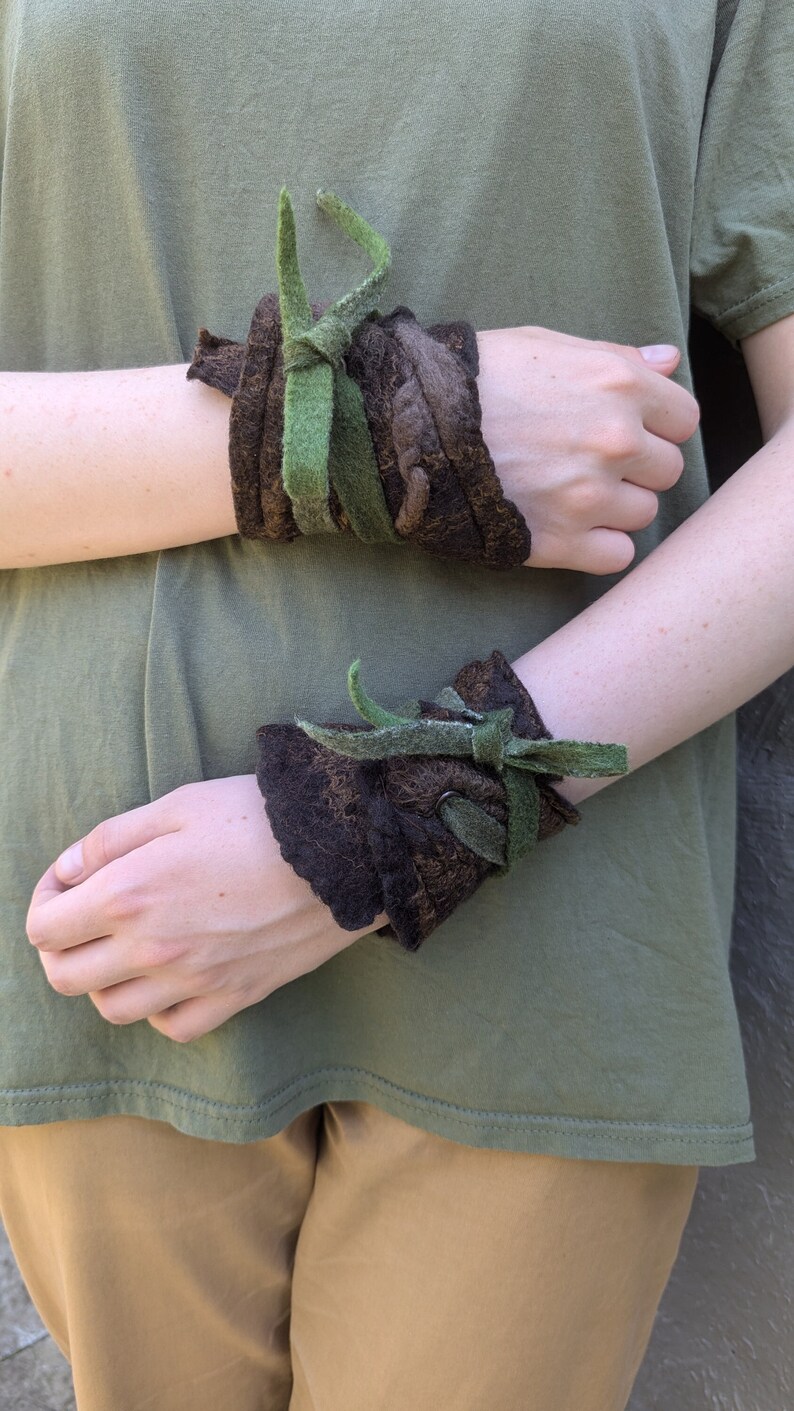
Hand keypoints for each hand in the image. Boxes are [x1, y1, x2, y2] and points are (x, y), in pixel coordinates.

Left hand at [26, 777, 378, 1042]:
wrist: (344, 848)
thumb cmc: (260, 815)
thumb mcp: (178, 804)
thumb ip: (110, 839)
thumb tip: (68, 870)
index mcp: (129, 893)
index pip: (46, 928)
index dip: (44, 901)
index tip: (65, 883)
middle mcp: (152, 948)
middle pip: (66, 977)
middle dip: (60, 948)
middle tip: (82, 921)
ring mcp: (194, 980)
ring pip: (113, 1009)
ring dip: (104, 981)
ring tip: (125, 949)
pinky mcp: (235, 997)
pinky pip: (173, 1027)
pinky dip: (158, 1009)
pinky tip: (169, 978)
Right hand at [476, 327, 700, 573]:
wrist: (409, 427)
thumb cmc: (474, 378)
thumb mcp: (545, 347)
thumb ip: (616, 357)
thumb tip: (668, 362)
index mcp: (618, 386)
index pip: (683, 419)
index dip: (656, 424)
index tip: (627, 428)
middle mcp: (614, 441)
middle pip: (667, 470)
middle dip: (637, 467)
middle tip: (592, 461)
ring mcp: (589, 496)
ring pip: (643, 513)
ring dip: (617, 507)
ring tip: (573, 493)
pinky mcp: (561, 541)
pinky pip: (618, 555)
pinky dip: (600, 546)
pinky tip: (570, 527)